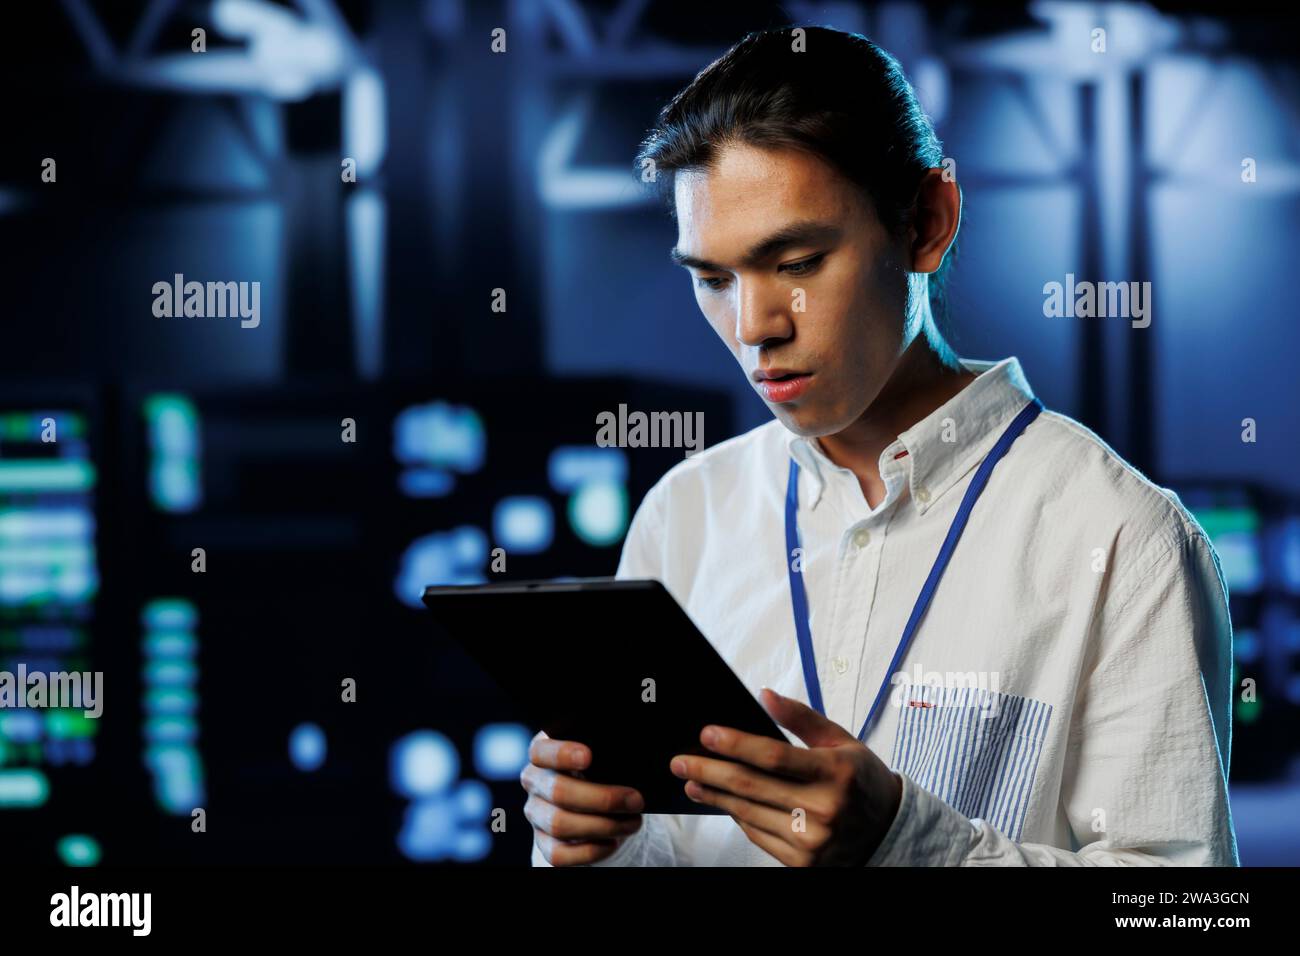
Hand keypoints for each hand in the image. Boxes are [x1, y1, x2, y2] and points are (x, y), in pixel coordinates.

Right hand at [521, 730, 645, 865]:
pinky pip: (560, 854)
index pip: (540, 751)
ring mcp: (536, 815)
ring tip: (632, 823)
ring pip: (560, 824)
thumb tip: (629, 769)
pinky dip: (590, 851)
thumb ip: (606, 756)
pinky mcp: (544, 844)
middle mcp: (535, 783)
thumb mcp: (601, 758)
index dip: (561, 753)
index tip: (588, 757)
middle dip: (603, 799)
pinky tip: (612, 842)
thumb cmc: (600, 772)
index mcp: (544, 753)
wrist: (596, 802)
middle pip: (558, 791)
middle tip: (635, 800)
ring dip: (604, 826)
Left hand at [670, 688, 901, 865]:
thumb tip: (764, 696)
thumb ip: (801, 718)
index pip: (774, 756)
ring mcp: (813, 840)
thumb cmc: (861, 778)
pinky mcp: (804, 862)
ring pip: (748, 813)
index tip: (707, 733)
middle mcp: (824, 809)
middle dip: (709, 771)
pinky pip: (757, 835)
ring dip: (714, 795)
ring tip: (692, 780)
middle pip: (752, 786)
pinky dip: (736, 816)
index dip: (736, 744)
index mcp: (836, 773)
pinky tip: (721, 802)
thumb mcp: (841, 741)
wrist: (887, 830)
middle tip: (680, 761)